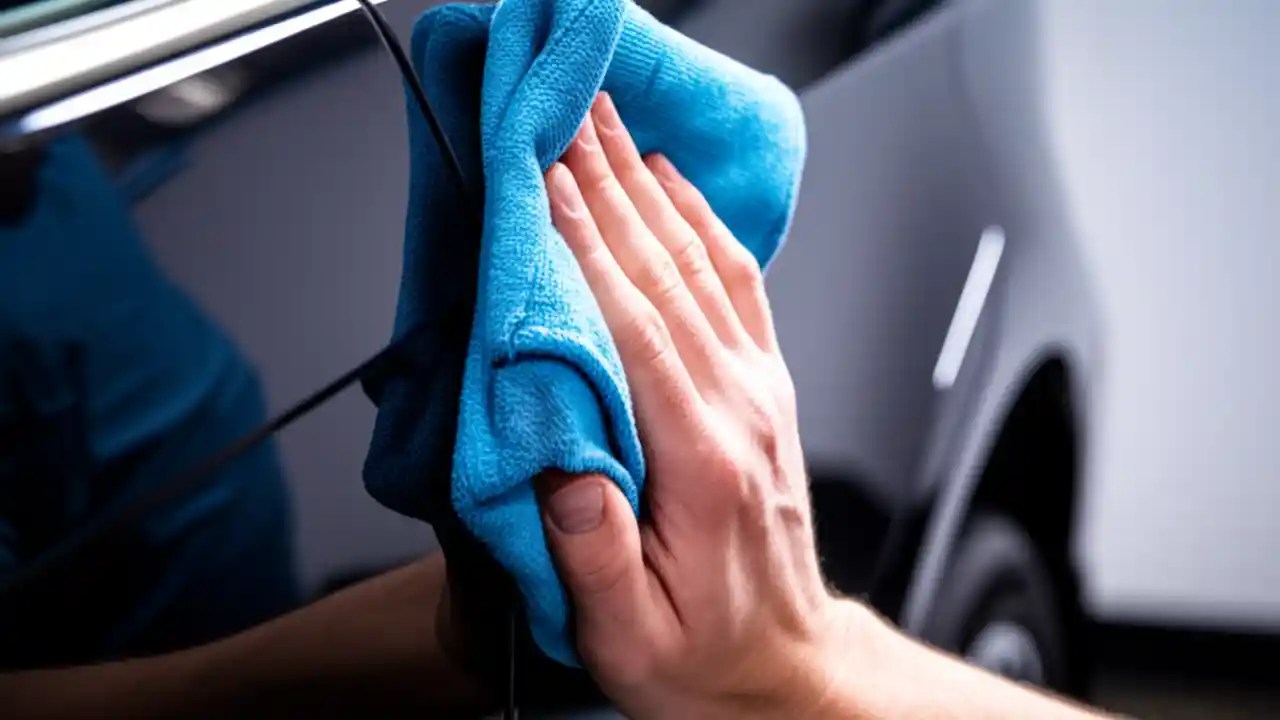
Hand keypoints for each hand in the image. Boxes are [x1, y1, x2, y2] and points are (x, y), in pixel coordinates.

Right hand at [539, 93, 852, 717]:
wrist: (783, 669)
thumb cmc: (701, 656)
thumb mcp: (628, 639)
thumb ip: (592, 554)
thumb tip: (562, 470)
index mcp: (701, 462)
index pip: (635, 329)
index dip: (587, 248)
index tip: (549, 182)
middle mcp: (740, 409)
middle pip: (667, 275)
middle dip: (611, 188)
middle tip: (568, 120)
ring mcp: (760, 391)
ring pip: (702, 265)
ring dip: (651, 190)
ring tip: (609, 128)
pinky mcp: (764, 388)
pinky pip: (738, 286)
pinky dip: (704, 224)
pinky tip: (675, 187)